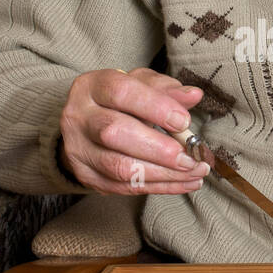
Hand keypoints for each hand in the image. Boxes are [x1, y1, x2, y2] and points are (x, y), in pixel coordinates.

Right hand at [58, 68, 208, 195]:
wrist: (87, 126)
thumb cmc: (120, 102)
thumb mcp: (141, 86)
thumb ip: (166, 90)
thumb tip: (193, 95)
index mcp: (92, 86)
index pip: (121, 93)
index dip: (155, 107)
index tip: (184, 121)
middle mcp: (78, 117)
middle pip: (114, 132)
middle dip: (158, 148)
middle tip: (191, 157)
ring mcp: (78, 149)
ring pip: (119, 166)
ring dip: (163, 173)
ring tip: (194, 172)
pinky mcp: (85, 175)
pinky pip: (123, 187)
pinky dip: (159, 187)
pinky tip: (183, 182)